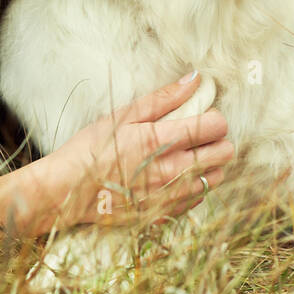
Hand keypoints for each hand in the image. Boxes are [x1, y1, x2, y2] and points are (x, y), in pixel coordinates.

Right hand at [44, 71, 234, 229]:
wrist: (69, 190)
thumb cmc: (92, 147)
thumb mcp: (123, 115)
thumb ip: (163, 98)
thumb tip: (195, 79)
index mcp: (162, 141)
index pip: (217, 127)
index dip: (214, 118)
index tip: (201, 117)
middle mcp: (172, 171)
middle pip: (225, 154)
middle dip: (217, 141)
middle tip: (199, 136)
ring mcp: (170, 196)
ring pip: (216, 179)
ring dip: (209, 165)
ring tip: (188, 157)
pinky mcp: (164, 214)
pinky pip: (197, 200)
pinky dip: (194, 186)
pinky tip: (175, 177)